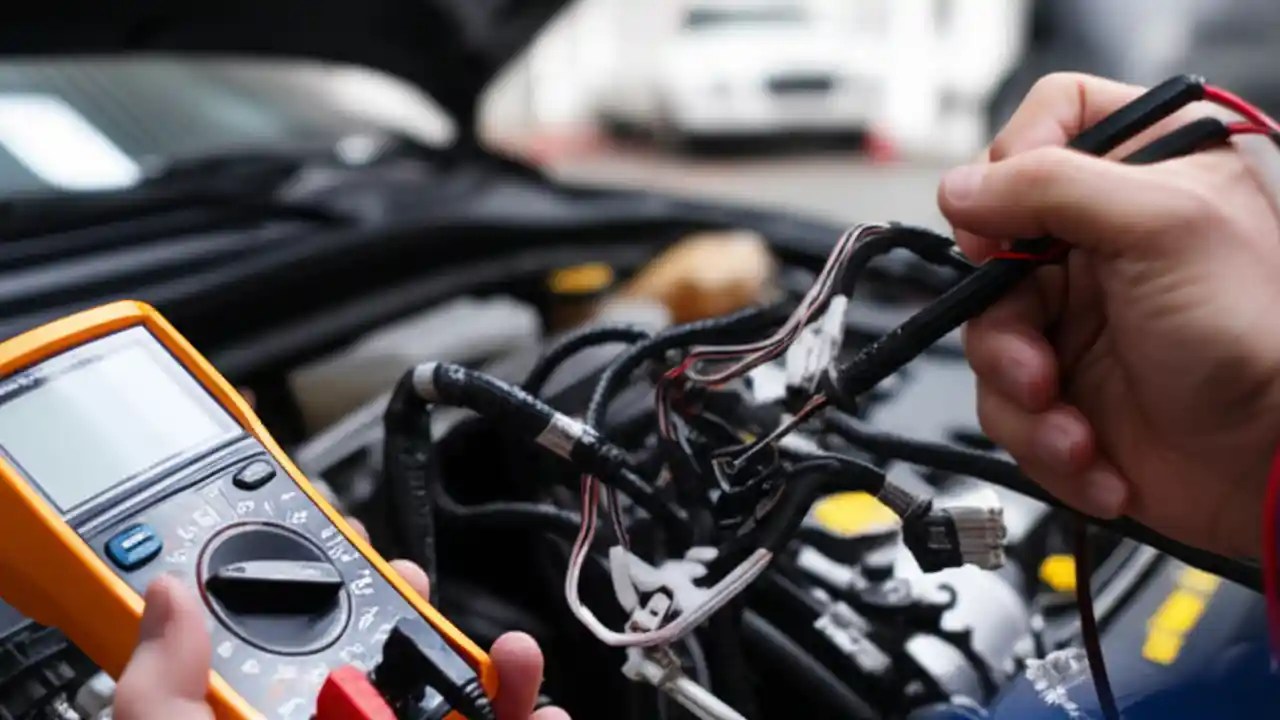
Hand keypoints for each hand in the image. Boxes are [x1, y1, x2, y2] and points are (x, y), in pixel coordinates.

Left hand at [113, 519, 568, 718]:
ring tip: (514, 652)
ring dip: (497, 670)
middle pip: (388, 666)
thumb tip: (166, 596)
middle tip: (423, 586)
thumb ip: (164, 692)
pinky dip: (538, 718)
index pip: (298, 648)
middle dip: (416, 615)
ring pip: (460, 705)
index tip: (352, 552)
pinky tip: (550, 711)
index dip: (323, 589)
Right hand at [940, 72, 1279, 558]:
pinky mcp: (1063, 388)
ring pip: (986, 332)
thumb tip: (962, 188)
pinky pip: (1003, 402)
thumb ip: (1053, 185)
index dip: (1013, 165)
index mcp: (1144, 176)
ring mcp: (1078, 317)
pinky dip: (1040, 436)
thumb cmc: (1258, 341)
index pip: (1049, 123)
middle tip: (1034, 348)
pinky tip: (1091, 451)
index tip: (1009, 222)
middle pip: (991, 244)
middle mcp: (1103, 242)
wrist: (1273, 469)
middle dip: (1005, 316)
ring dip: (1021, 389)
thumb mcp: (1163, 227)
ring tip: (1067, 418)